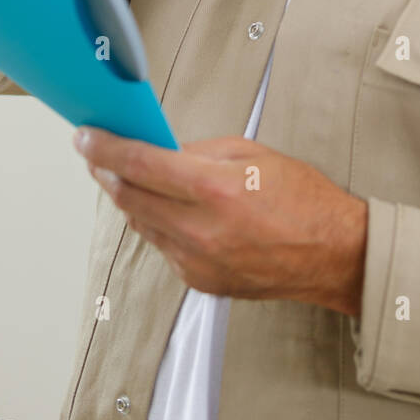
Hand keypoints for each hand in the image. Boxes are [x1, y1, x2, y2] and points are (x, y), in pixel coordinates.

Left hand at [73, 128, 368, 316]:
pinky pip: (164, 247)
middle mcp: (200, 229)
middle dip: (107, 172)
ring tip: (133, 179)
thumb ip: (202, 152)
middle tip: (98, 155)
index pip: (140, 165)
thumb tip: (164, 153)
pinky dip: (159, 225)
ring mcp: (197, 260)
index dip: (105, 149)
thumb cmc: (303, 200)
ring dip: (131, 199)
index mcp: (214, 189)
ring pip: (142, 224)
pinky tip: (171, 211)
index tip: (86, 138)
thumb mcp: (254, 154)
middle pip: (130, 197)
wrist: (333, 253)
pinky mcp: (199, 281)